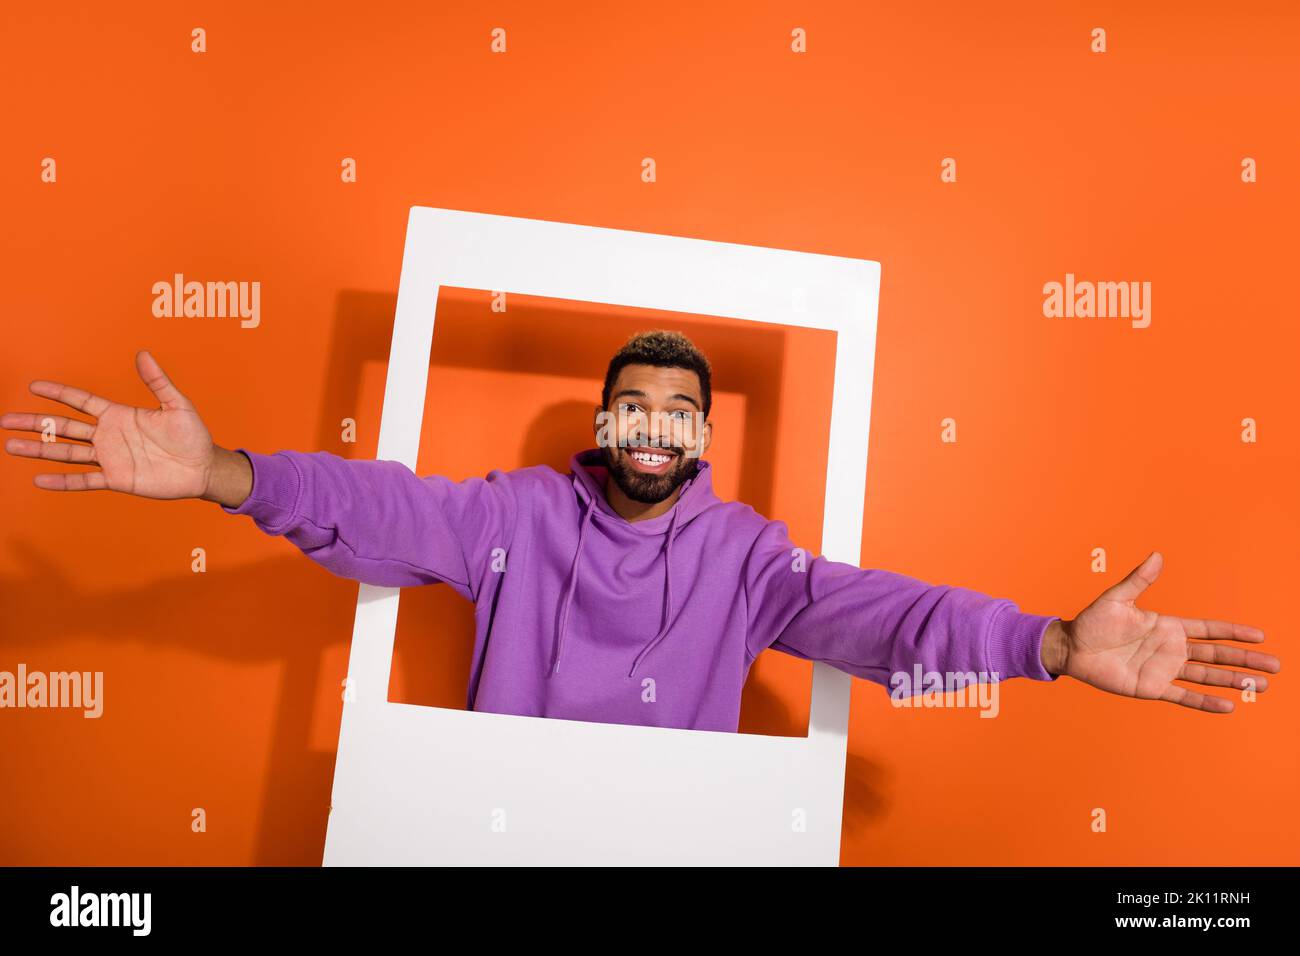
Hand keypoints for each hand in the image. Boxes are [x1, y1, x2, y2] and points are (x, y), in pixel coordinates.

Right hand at [2, 350, 244, 502]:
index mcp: (119, 415)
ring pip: (67, 453)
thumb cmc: (193, 436)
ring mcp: (110, 458)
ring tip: (11, 446)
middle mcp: (109, 436)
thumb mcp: (177, 405)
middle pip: (64, 428)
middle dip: (34, 423)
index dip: (58, 393)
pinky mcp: (117, 479)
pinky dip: (63, 481)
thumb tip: (142, 353)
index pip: (80, 402)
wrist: (204, 467)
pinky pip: (85, 480)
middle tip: (5, 420)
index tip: (33, 386)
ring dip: (39, 450)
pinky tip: (40, 479)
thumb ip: (157, 382)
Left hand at [1043, 551, 1279, 712]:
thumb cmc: (1092, 622)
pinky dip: (1205, 702)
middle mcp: (1171, 649)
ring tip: (1261, 686)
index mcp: (1168, 627)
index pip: (1210, 630)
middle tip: (1276, 665)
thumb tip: (1157, 555)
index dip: (1234, 632)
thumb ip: (1139, 580)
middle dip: (1246, 660)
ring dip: (1234, 681)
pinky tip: (1228, 706)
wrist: (1072, 648)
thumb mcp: (1117, 599)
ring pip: (1207, 677)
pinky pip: (1184, 696)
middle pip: (1217, 656)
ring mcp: (1164, 670)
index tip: (1260, 636)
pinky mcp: (1152, 688)